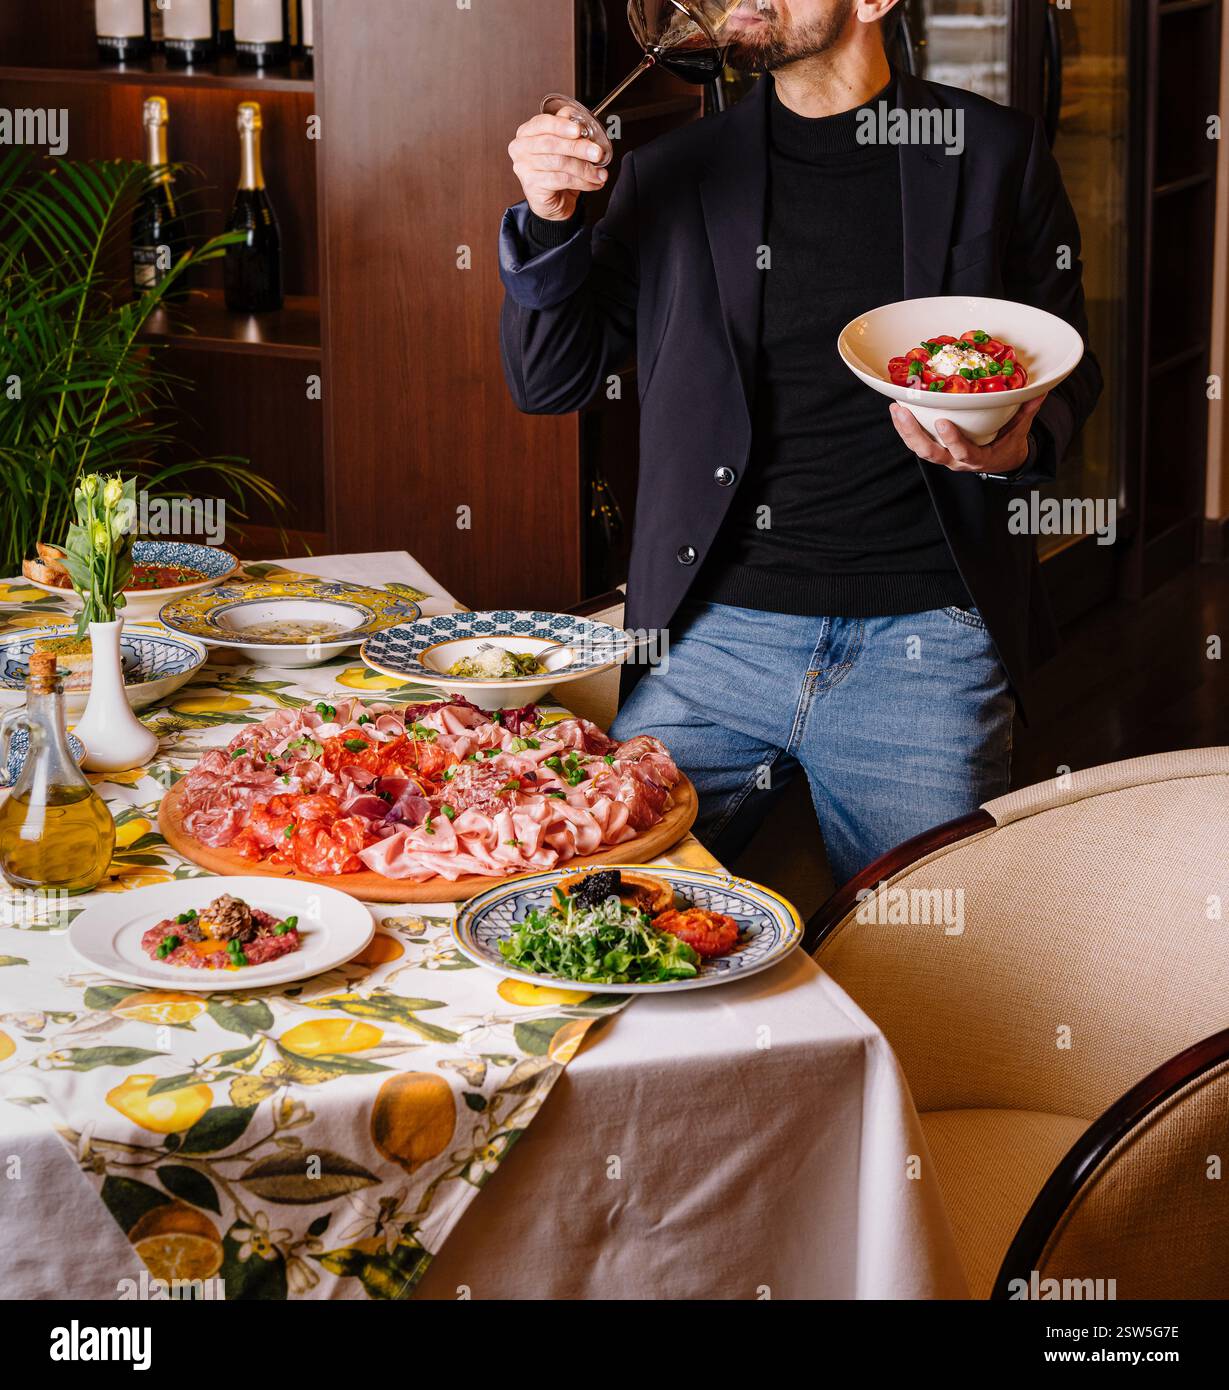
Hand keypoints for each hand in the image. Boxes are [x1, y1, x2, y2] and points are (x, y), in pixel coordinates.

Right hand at [508, 114, 608, 221]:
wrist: (554, 201)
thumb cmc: (557, 171)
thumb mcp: (565, 146)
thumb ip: (567, 129)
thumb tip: (575, 116)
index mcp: (527, 132)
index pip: (542, 123)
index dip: (561, 125)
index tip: (579, 130)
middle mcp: (521, 148)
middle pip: (552, 143)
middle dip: (578, 148)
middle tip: (597, 153)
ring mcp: (524, 168)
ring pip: (559, 163)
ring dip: (584, 168)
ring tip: (599, 173)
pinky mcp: (532, 186)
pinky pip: (561, 180)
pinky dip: (581, 182)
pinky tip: (592, 183)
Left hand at [890, 394, 1047, 474]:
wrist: (1001, 460)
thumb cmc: (1009, 443)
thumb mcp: (1021, 429)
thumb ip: (1027, 410)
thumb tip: (1040, 391)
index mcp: (978, 458)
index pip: (964, 452)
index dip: (952, 440)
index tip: (942, 422)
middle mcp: (957, 460)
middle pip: (930, 453)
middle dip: (914, 434)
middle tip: (903, 412)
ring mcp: (944, 457)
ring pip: (919, 449)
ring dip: (904, 430)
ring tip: (895, 408)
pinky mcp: (936, 450)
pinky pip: (917, 443)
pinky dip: (905, 429)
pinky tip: (898, 411)